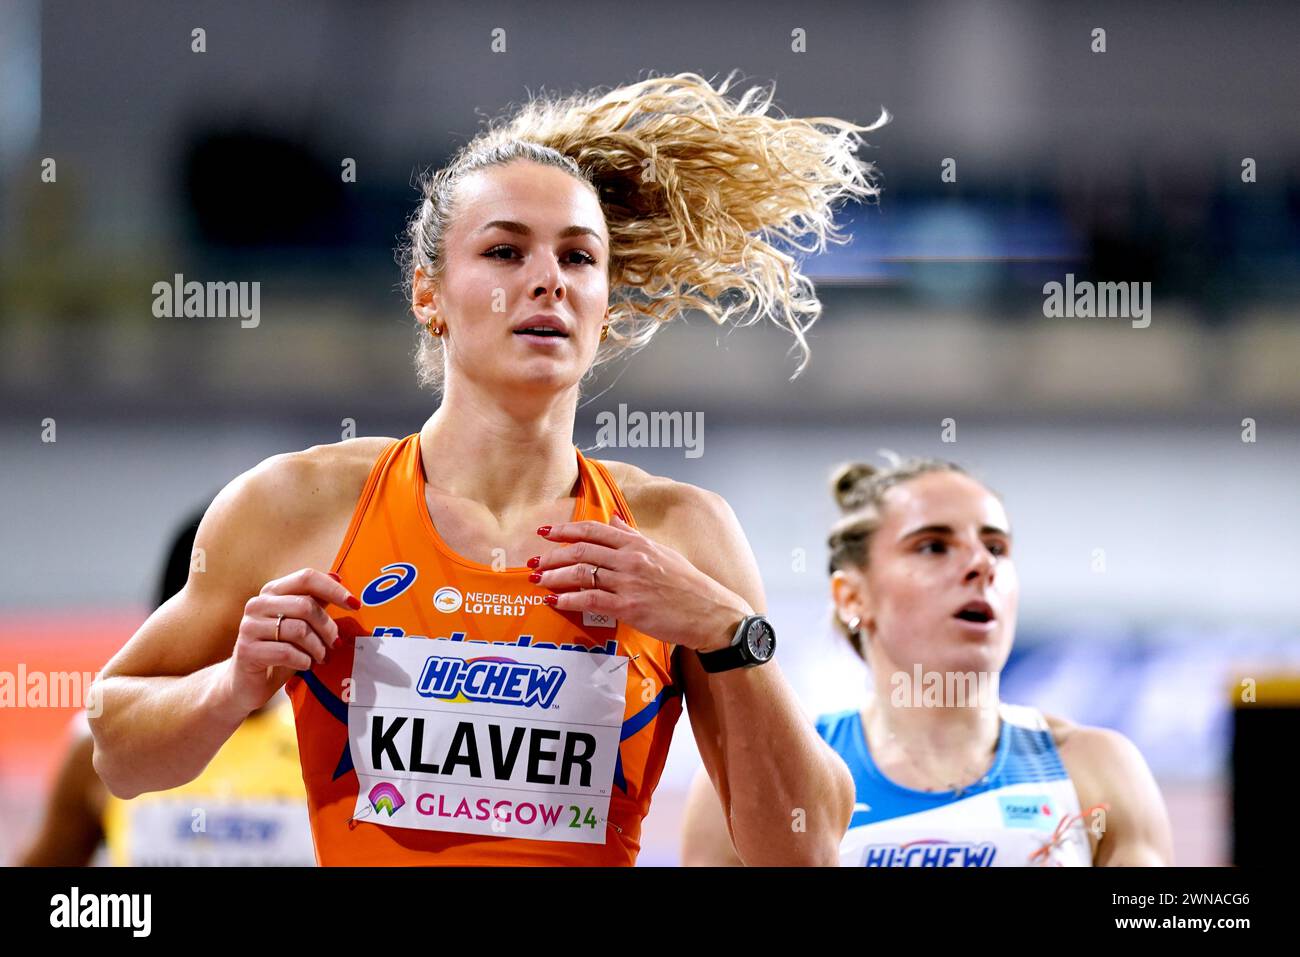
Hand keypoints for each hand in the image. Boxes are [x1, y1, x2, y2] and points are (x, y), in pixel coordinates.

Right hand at [221, 568, 359, 715]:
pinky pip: (287, 652)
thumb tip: (337, 577)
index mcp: (272, 591)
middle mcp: (258, 604)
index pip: (306, 578)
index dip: (333, 589)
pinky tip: (305, 665)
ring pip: (299, 630)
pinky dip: (304, 660)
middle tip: (336, 644)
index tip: (355, 605)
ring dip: (318, 647)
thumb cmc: (279, 650)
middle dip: (328, 627)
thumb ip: (315, 602)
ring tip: (321, 657)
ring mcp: (249, 626)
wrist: (245, 683)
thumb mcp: (300, 624)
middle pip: (306, 605)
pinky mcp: (247, 650)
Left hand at [531, 515, 752, 652]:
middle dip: (552, 555)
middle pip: (581, 551)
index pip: (593, 530)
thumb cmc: (690, 586)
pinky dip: (569, 599)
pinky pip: (591, 600)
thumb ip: (634, 536)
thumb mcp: (664, 553)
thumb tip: (614, 520)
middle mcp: (631, 559)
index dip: (565, 530)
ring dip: (555, 576)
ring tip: (537, 580)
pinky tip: (555, 601)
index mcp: (638, 544)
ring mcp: (629, 583)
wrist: (711, 613)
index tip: (545, 532)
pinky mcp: (629, 607)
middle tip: (533, 560)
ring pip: (581, 573)